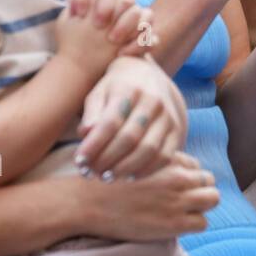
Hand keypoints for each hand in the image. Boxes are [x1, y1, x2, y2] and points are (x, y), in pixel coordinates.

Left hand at [55, 0, 147, 81]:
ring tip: (112, 41)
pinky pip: (152, 39)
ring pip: (146, 13)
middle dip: (115, 9)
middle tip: (99, 26)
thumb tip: (79, 5)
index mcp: (104, 2)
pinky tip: (121, 54)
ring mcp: (136, 26)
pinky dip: (139, 45)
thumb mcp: (66, 25)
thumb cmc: (74, 42)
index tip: (82, 15)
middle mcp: (122, 10)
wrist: (81, 67)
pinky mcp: (144, 43)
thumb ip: (71, 10)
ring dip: (128, 25)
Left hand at [75, 55, 187, 178]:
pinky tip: (127, 176)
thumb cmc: (117, 90)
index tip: (79, 161)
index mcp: (130, 89)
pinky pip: (164, 157)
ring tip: (106, 177)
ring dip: (125, 168)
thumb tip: (84, 134)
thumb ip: (91, 112)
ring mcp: (168, 117)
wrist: (150, 78)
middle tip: (91, 173)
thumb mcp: (99, 93)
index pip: (110, 122)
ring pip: (148, 150)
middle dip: (107, 159)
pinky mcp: (177, 132)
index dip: (94, 145)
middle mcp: (153, 101)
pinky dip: (145, 171)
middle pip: (129, 138)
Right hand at [79, 151, 219, 239]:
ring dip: (201, 206)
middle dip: (200, 190)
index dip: (189, 178)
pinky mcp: (173, 223)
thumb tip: (174, 167)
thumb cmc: (106, 181)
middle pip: (209, 181)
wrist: (88, 202)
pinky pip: (202, 223)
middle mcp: (177, 177)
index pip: (196, 167)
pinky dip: (193, 224)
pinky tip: (176, 225)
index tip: (174, 188)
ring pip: (212, 199)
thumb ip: (156, 161)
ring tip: (183, 213)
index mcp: (167, 160)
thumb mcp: (133, 159)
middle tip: (183, 202)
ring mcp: (177, 199)